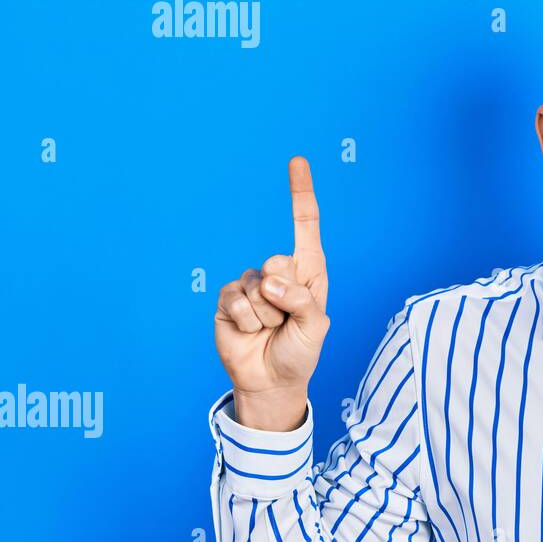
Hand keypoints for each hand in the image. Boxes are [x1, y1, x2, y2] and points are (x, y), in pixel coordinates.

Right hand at [214, 156, 329, 429]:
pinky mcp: (227, 299)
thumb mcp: (315, 327)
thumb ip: (300, 300)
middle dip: (285, 298)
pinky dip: (245, 322)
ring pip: (257, 289)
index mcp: (308, 271)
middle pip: (278, 262)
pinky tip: (250, 332)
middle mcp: (279, 272)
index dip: (300, 193)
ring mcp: (251, 284)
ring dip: (266, 317)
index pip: (305, 225)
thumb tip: (270, 282)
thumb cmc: (300, 351)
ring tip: (270, 330)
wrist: (270, 381)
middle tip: (286, 321)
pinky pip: (235, 301)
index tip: (297, 160)